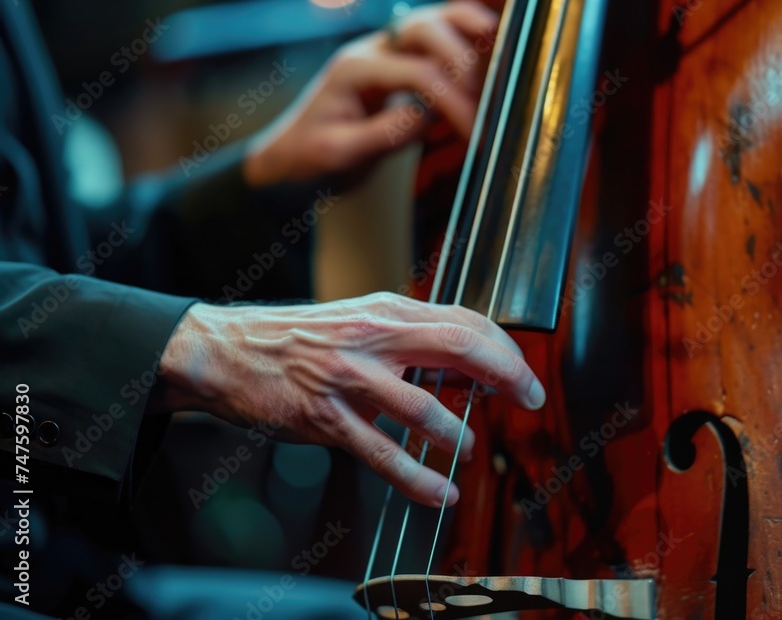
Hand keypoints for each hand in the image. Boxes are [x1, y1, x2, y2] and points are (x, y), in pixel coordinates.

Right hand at [158, 293, 543, 507]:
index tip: (523, 371)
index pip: (463, 321)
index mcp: (386, 311)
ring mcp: (349, 377)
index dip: (503, 347)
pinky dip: (417, 478)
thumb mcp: (361, 324)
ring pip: (422, 408)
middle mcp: (374, 338)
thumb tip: (466, 371)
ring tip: (469, 449)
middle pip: (458, 348)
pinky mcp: (326, 418)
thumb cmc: (300, 338)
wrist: (229, 350)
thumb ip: (412, 342)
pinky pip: (381, 453)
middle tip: (530, 399)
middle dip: (506, 375)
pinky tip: (440, 492)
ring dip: (458, 434)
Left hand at [243, 0, 497, 188]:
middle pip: (426, 26)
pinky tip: (492, 55)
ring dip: (469, 31)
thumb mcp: (338, 154)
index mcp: (356, 70)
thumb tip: (422, 116)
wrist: (294, 156)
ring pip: (435, 19)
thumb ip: (381, 134)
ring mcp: (389, 52)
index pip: (419, 73)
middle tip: (484, 100)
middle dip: (462, 60)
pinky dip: (468, 39)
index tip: (474, 133)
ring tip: (502, 49)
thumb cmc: (311, 156)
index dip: (453, 101)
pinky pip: (440, 37)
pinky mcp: (403, 63)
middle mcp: (374, 50)